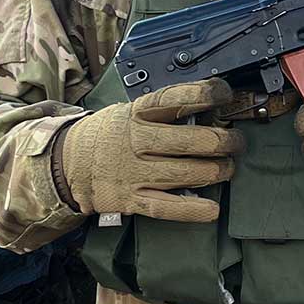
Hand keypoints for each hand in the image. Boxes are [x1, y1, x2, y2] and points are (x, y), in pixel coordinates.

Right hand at [54, 79, 244, 221]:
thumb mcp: (129, 111)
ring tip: (229, 168)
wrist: (67, 163)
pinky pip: (166, 207)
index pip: (173, 99)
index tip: (224, 94)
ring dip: (216, 172)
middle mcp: (135, 140)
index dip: (203, 94)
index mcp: (136, 113)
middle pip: (188, 140)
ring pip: (184, 173)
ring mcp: (133, 172)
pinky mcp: (131, 199)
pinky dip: (192, 209)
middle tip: (236, 142)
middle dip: (223, 141)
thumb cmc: (109, 134)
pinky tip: (212, 208)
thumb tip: (208, 108)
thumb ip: (163, 112)